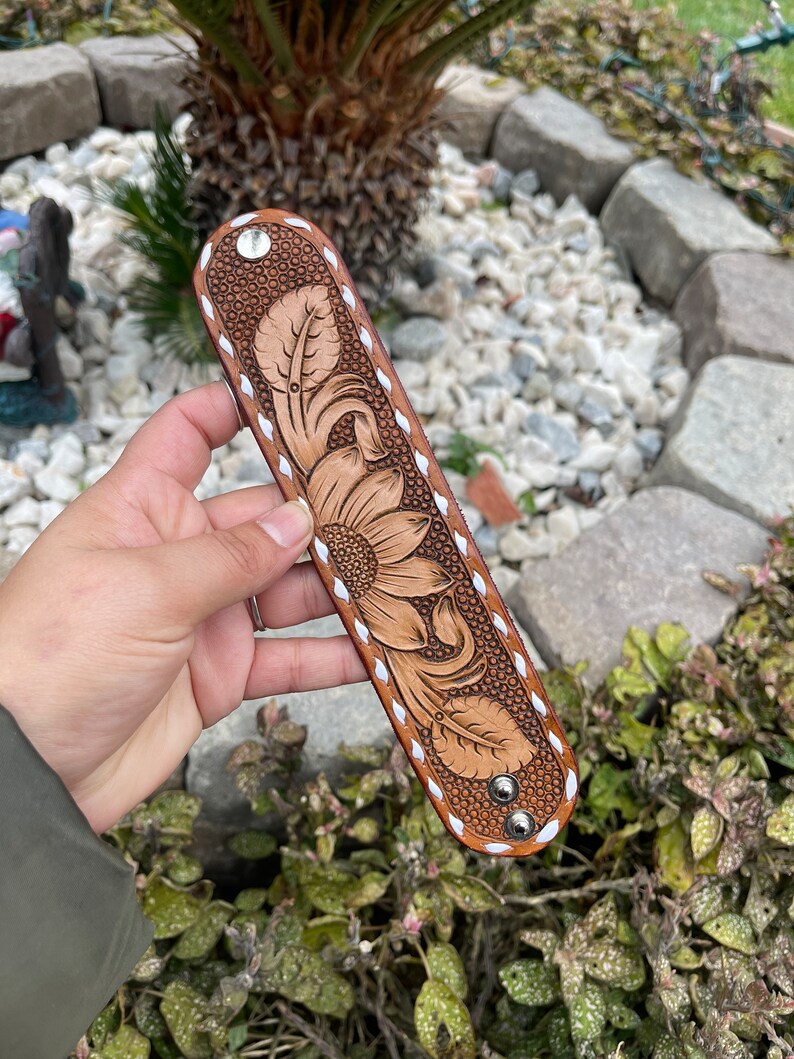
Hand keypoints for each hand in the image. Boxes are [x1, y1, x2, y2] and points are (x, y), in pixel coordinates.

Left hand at [0, 382, 365, 831]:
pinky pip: (288, 659)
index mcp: (144, 509)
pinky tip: (377, 650)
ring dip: (340, 588)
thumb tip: (301, 520)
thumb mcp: (145, 588)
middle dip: (323, 516)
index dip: (235, 407)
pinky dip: (332, 658)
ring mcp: (204, 616)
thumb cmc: (53, 655)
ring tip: (401, 578)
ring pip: (288, 590)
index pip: (186, 435)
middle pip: (264, 519)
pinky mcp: (221, 675)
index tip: (294, 399)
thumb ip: (232, 556)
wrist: (31, 770)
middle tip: (389, 509)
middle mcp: (179, 556)